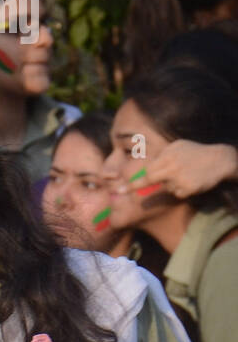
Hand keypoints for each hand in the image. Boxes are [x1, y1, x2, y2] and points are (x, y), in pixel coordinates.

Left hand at [116, 140, 237, 200]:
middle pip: (151, 180)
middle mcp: (173, 167)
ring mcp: (180, 179)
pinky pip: (176, 193)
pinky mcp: (188, 189)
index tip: (120, 191)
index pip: (147, 171)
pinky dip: (180, 190)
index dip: (134, 182)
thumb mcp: (177, 147)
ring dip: (170, 184)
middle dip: (139, 186)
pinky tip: (190, 181)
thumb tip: (144, 168)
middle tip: (123, 191)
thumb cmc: (195, 152)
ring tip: (185, 174)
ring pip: (166, 188)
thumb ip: (161, 156)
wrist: (220, 160)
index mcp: (169, 155)